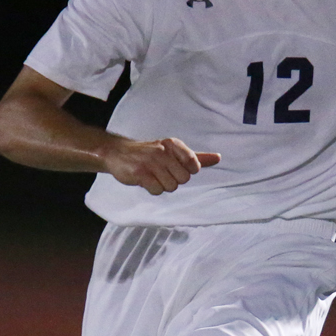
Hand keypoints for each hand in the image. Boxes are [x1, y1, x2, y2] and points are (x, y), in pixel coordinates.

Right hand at [104, 137, 221, 194]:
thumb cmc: (149, 153)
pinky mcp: (140, 173)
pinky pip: (157, 191)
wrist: (118, 153)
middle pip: (183, 179)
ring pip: (171, 186)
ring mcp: (151, 162)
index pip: (194, 164)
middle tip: (161, 173)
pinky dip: (153, 189)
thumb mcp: (173, 151)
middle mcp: (163, 151)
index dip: (187, 171)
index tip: (175, 167)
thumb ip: (195, 156)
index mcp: (173, 144)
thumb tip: (218, 158)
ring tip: (153, 176)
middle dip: (174, 180)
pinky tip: (145, 180)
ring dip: (162, 185)